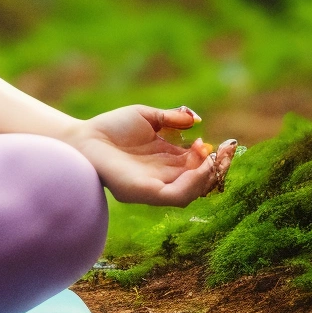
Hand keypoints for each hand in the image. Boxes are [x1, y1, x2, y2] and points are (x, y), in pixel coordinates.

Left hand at [64, 106, 237, 206]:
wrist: (82, 139)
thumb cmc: (111, 127)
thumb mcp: (146, 117)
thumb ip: (171, 117)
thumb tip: (196, 119)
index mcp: (169, 161)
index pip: (201, 166)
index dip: (217, 157)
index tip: (228, 142)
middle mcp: (165, 177)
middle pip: (202, 181)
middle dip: (220, 167)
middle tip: (229, 149)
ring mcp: (156, 187)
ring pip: (193, 192)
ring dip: (209, 176)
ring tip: (216, 157)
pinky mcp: (145, 193)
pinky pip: (176, 196)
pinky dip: (192, 184)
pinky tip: (200, 166)